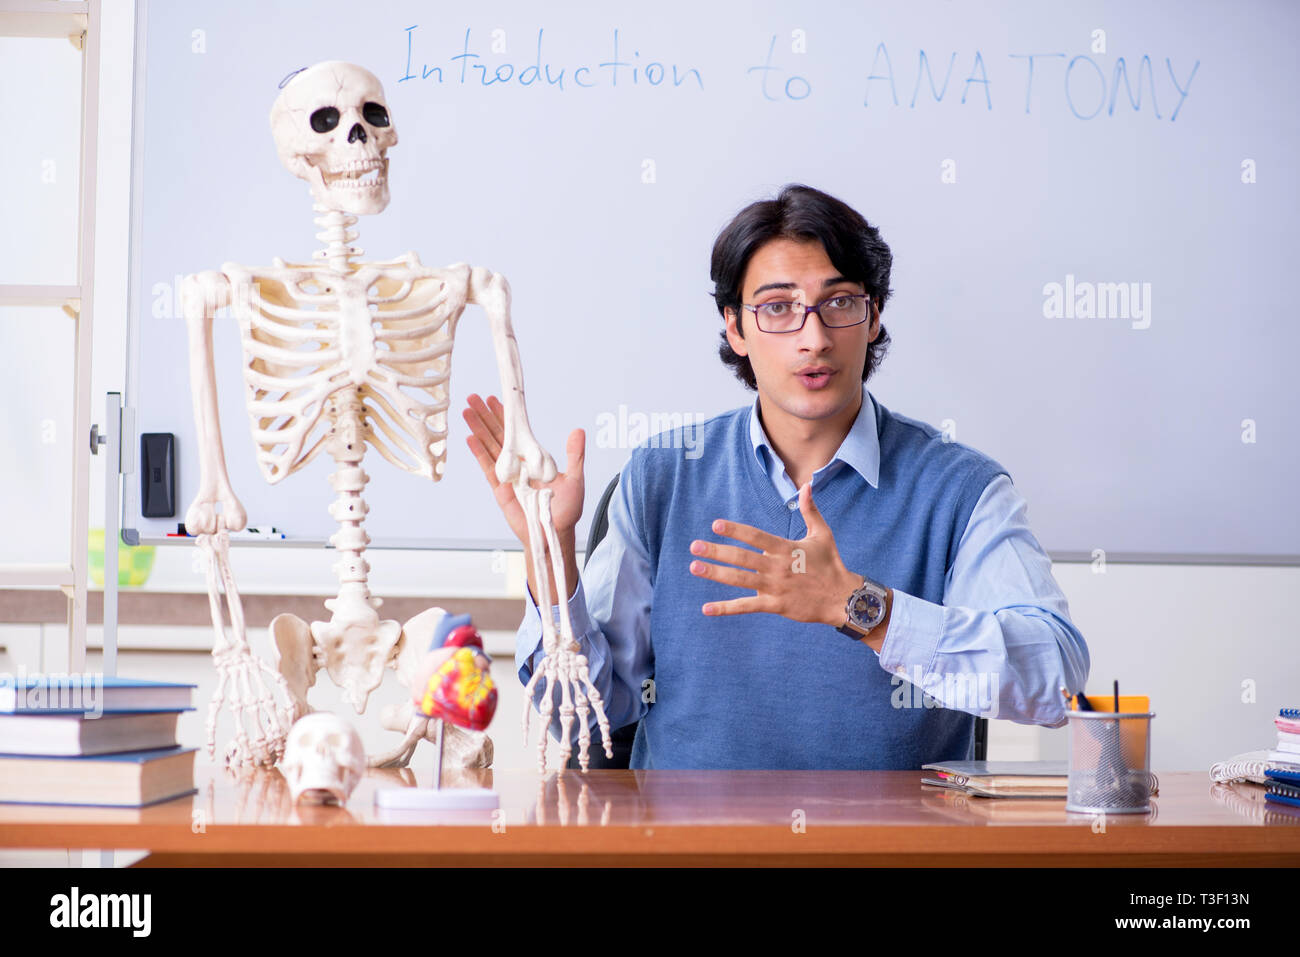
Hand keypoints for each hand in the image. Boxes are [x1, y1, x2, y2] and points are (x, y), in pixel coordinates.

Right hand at [463, 393, 584, 544]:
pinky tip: (470, 438)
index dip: (505, 415)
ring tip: (466, 411)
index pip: (516, 431)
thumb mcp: (575, 478)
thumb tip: (578, 431)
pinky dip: (479, 453)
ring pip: (490, 446)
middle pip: (498, 434)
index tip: (495, 398)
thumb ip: (575, 455)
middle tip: (473, 396)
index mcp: (533, 458)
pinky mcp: (500, 489)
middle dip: (486, 416)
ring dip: (478, 429)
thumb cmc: (566, 509)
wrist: (554, 533)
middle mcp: (518, 463)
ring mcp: (507, 475)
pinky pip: (488, 468)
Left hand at [689, 482, 861, 627]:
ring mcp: (775, 587)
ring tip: (694, 567)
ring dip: (715, 573)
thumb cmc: (831, 564)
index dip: (736, 530)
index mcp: (786, 548)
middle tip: (694, 546)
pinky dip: (726, 608)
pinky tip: (706, 609)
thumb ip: (810, 510)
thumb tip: (806, 485)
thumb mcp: (822, 534)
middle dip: (717, 551)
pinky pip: (747, 606)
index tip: (715, 525)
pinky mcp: (775, 605)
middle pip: (742, 558)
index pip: (756, 537)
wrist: (842, 598)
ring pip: (740, 580)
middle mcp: (777, 567)